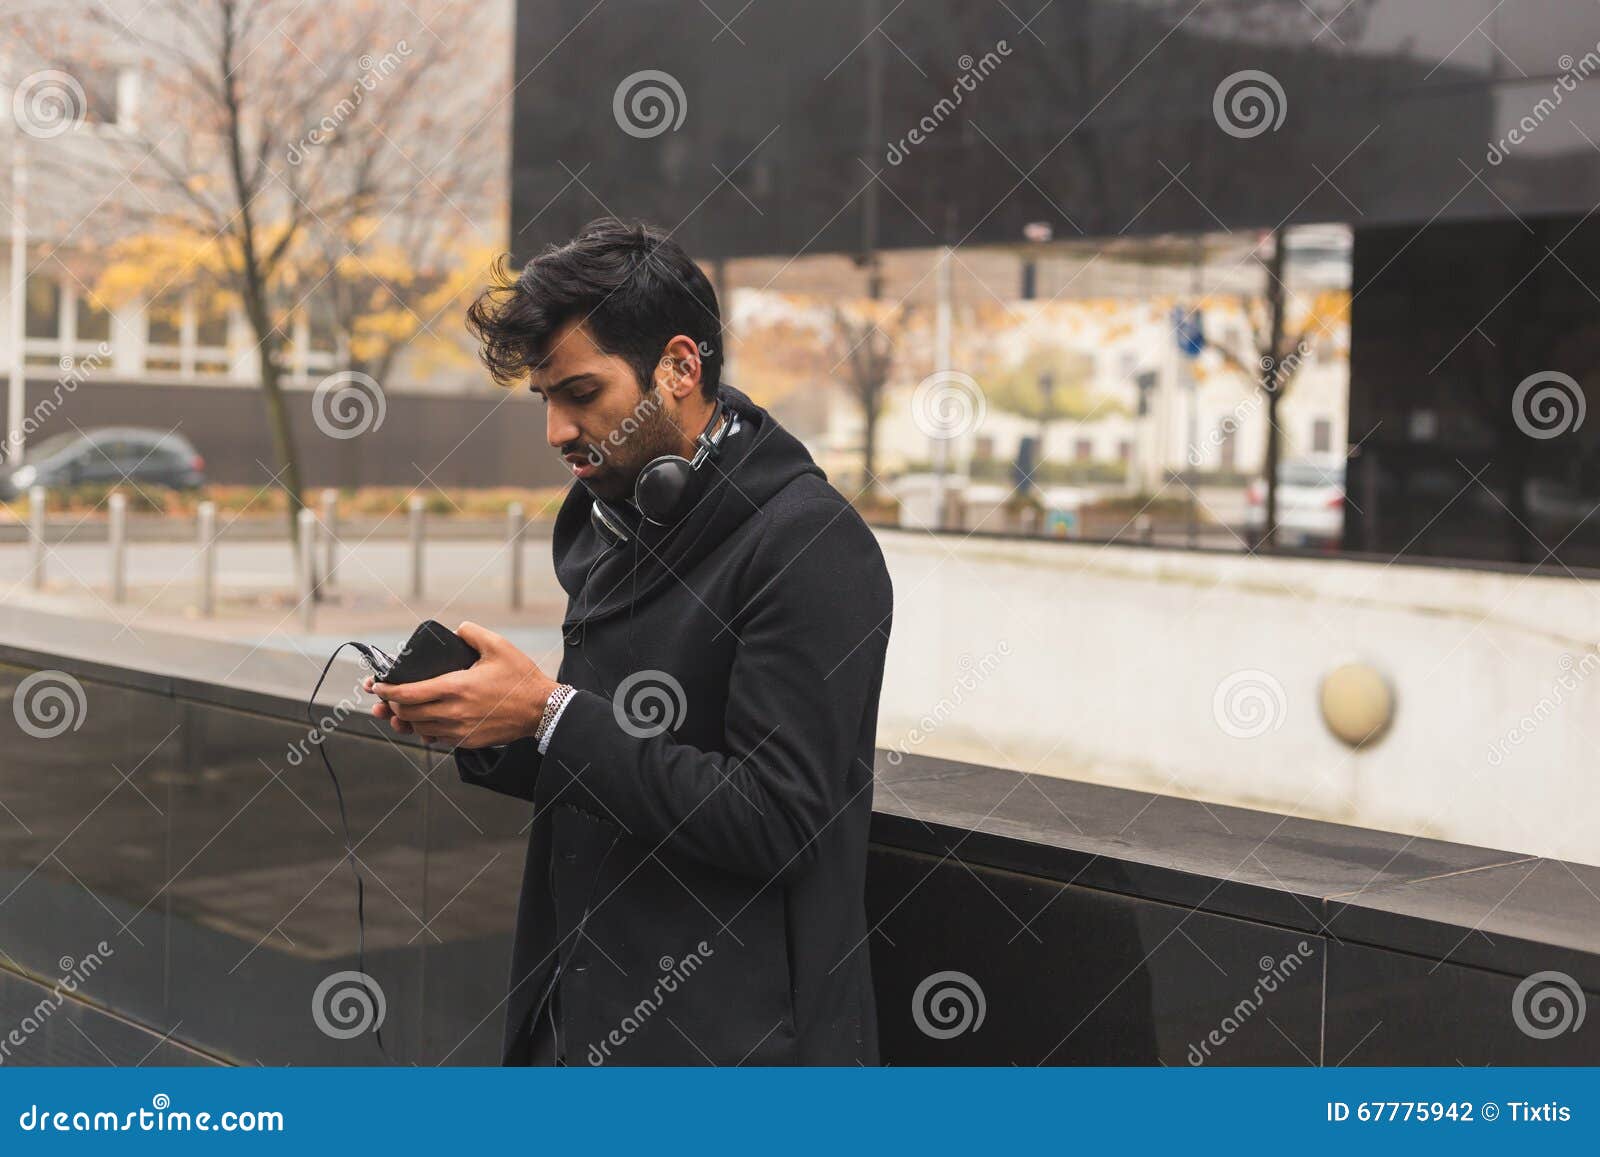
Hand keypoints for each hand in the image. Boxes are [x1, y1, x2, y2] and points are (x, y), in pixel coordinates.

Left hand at [365, 621, 556, 748]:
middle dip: (391, 704)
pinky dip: (424, 729)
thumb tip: (454, 630)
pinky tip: (424, 721)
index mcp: (456, 687)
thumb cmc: (521, 678)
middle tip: (385, 696)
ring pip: (419, 727)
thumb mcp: (498, 646)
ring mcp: (459, 730)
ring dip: (405, 719)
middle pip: (407, 713)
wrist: (541, 710)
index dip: (387, 690)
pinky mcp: (467, 740)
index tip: (377, 685)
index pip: (408, 693)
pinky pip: (436, 737)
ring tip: (396, 711)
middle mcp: (453, 712)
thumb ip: (471, 632)